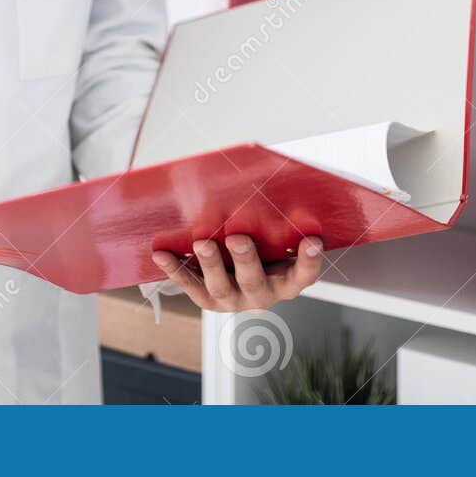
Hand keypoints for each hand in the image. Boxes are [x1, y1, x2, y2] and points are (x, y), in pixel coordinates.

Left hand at [150, 234, 324, 311]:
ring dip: (210, 264)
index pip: (304, 274)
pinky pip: (191, 286)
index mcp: (287, 280)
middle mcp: (263, 294)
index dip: (309, 260)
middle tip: (238, 238)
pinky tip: (162, 254)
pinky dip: (176, 270)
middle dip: (245, 258)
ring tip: (201, 243)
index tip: (313, 240)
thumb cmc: (262, 251)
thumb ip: (275, 223)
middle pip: (255, 280)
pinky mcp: (209, 301)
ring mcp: (234, 300)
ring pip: (221, 286)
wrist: (240, 281)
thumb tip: (262, 175)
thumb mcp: (275, 241)